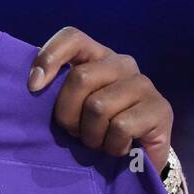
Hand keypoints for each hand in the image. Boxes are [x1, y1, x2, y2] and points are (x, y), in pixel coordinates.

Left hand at [26, 26, 173, 170]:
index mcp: (97, 56)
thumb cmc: (96, 127)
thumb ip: (54, 90)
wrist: (138, 156)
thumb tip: (34, 84)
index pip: (72, 37)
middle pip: (81, 77)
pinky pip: (120, 126)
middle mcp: (122, 63)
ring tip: (98, 142)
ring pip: (98, 106)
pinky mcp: (161, 108)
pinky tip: (118, 147)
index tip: (33, 87)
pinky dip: (111, 145)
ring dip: (90, 135)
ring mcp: (144, 84)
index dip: (49, 57)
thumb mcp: (71, 107)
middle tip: (74, 132)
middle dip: (67, 115)